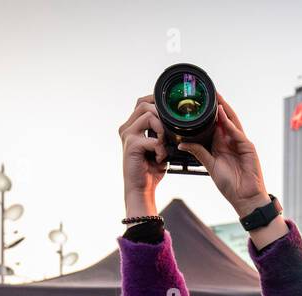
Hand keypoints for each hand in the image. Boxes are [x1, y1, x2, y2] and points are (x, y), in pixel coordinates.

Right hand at [118, 96, 167, 218]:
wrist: (141, 188)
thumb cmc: (151, 169)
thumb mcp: (158, 145)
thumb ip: (161, 131)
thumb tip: (174, 120)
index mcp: (131, 126)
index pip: (142, 102)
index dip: (155, 101)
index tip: (169, 111)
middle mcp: (126, 128)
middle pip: (144, 105)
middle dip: (161, 115)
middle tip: (167, 134)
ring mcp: (127, 135)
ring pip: (149, 116)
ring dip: (162, 130)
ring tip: (163, 145)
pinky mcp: (131, 145)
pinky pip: (152, 138)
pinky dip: (161, 148)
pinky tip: (160, 158)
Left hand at [175, 96, 269, 218]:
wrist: (244, 197)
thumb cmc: (230, 185)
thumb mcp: (210, 165)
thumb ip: (198, 152)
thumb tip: (182, 144)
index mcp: (222, 144)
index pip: (215, 124)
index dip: (209, 113)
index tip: (199, 103)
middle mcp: (231, 141)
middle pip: (224, 119)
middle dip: (217, 105)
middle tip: (208, 92)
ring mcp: (241, 142)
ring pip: (232, 121)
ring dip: (224, 109)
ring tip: (216, 97)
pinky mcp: (248, 147)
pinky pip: (237, 133)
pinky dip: (230, 124)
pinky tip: (222, 115)